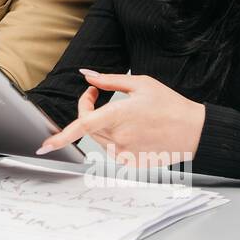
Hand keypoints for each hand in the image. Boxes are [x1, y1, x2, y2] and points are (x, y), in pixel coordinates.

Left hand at [36, 69, 204, 166]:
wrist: (194, 131)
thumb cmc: (170, 105)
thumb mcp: (140, 84)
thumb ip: (109, 80)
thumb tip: (87, 76)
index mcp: (119, 116)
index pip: (82, 126)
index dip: (60, 136)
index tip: (44, 144)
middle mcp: (119, 137)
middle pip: (88, 126)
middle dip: (87, 110)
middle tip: (98, 92)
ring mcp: (125, 153)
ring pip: (98, 138)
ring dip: (100, 124)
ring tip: (123, 111)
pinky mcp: (131, 162)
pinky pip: (112, 148)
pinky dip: (114, 137)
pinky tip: (134, 129)